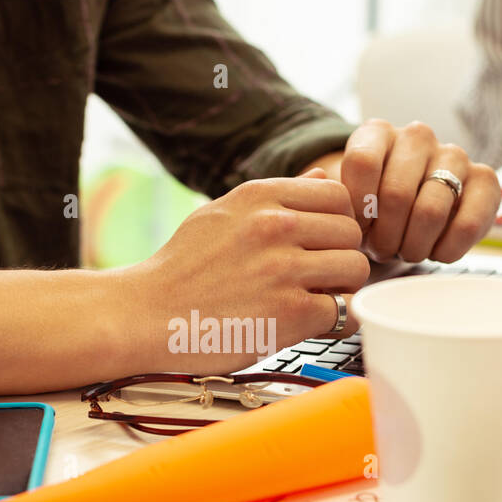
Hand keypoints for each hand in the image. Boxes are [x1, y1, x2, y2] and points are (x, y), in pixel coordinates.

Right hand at [123, 170, 369, 372]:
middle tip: (318, 277)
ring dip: (341, 289)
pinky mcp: (290, 312)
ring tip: (314, 299)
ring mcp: (284, 268)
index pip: (338, 195)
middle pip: (352, 233)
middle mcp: (275, 225)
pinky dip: (331, 323)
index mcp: (259, 196)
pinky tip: (306, 324)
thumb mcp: (220, 215)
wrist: (146, 316)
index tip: (322, 243)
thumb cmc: (180, 270)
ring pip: (356, 269)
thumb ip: (274, 198)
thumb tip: (322, 177)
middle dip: (341, 256)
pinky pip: (342, 312)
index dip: (337, 221)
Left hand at [335, 119, 500, 263]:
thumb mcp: (346, 204)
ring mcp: (454, 154)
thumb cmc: (373, 213)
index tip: (358, 229)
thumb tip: (341, 205)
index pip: (362, 163)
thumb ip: (336, 201)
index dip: (358, 208)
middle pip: (396, 193)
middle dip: (385, 236)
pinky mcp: (485, 180)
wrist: (413, 218)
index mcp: (377, 133)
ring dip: (414, 246)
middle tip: (383, 250)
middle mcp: (416, 136)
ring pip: (431, 211)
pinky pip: (467, 224)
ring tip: (407, 251)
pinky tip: (436, 250)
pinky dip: (446, 250)